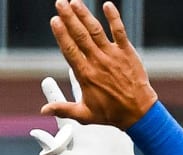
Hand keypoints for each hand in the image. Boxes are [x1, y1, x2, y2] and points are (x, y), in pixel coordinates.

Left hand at [30, 70, 137, 154]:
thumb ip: (51, 146)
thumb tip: (33, 132)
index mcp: (71, 131)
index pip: (59, 107)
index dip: (53, 93)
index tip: (46, 79)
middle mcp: (86, 126)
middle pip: (78, 98)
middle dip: (74, 80)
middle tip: (69, 63)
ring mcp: (103, 126)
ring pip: (99, 98)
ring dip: (96, 82)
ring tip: (94, 65)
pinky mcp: (119, 129)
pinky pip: (117, 109)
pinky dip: (117, 95)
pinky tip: (120, 82)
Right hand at [45, 1, 156, 128]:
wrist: (138, 111)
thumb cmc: (111, 113)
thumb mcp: (84, 115)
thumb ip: (63, 109)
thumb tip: (44, 110)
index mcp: (85, 75)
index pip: (70, 50)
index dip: (61, 34)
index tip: (54, 21)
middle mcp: (98, 61)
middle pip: (80, 35)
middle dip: (69, 17)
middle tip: (60, 3)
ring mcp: (113, 55)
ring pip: (96, 30)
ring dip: (85, 14)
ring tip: (74, 2)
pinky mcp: (127, 51)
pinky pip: (119, 31)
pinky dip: (114, 17)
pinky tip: (107, 5)